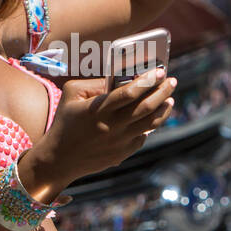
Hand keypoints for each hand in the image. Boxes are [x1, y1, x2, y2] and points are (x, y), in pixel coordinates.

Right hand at [19, 68, 176, 194]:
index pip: (130, 92)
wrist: (59, 159)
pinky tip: (153, 116)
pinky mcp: (122, 153)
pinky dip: (151, 125)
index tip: (160, 71)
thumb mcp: (72, 95)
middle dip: (162, 91)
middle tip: (171, 81)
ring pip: (150, 123)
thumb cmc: (65, 121)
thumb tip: (121, 79)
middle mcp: (112, 126)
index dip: (148, 80)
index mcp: (99, 109)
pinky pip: (143, 137)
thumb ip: (96, 84)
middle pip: (146, 106)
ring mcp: (119, 142)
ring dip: (163, 109)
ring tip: (169, 99)